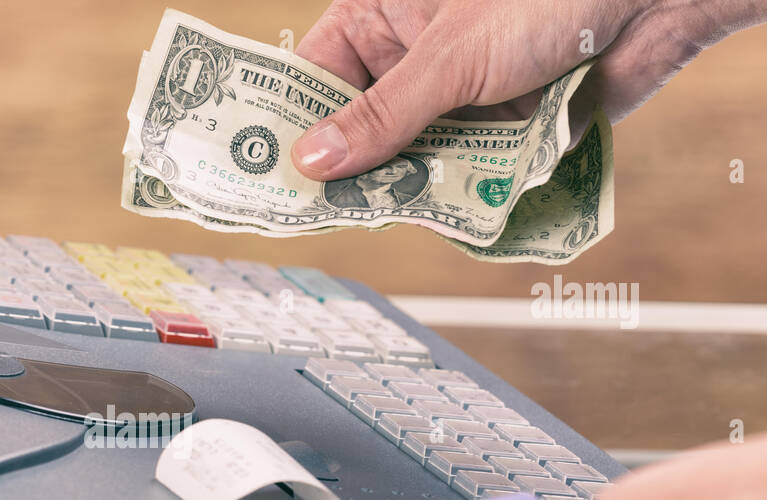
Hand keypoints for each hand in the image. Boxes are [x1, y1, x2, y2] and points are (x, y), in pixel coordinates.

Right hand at [290, 0, 766, 179]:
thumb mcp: (451, 57)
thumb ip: (382, 117)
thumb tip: (312, 164)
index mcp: (381, 14)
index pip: (312, 75)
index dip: (289, 125)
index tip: (267, 175)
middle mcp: (412, 57)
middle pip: (358, 128)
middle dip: (351, 169)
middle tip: (324, 212)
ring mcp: (456, 97)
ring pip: (408, 157)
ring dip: (406, 186)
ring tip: (392, 212)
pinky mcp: (499, 130)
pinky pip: (461, 172)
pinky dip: (456, 193)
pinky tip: (446, 211)